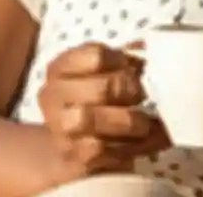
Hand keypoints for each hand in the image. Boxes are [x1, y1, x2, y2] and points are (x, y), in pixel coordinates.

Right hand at [37, 42, 169, 180]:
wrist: (82, 141)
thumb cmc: (106, 98)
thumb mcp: (114, 71)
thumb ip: (131, 60)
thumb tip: (150, 48)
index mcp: (62, 67)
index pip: (96, 55)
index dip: (123, 62)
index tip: (134, 67)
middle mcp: (52, 94)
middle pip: (100, 89)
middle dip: (129, 93)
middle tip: (142, 97)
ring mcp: (58, 126)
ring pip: (86, 119)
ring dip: (124, 120)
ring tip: (141, 123)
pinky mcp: (71, 154)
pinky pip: (95, 149)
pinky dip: (120, 146)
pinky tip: (131, 142)